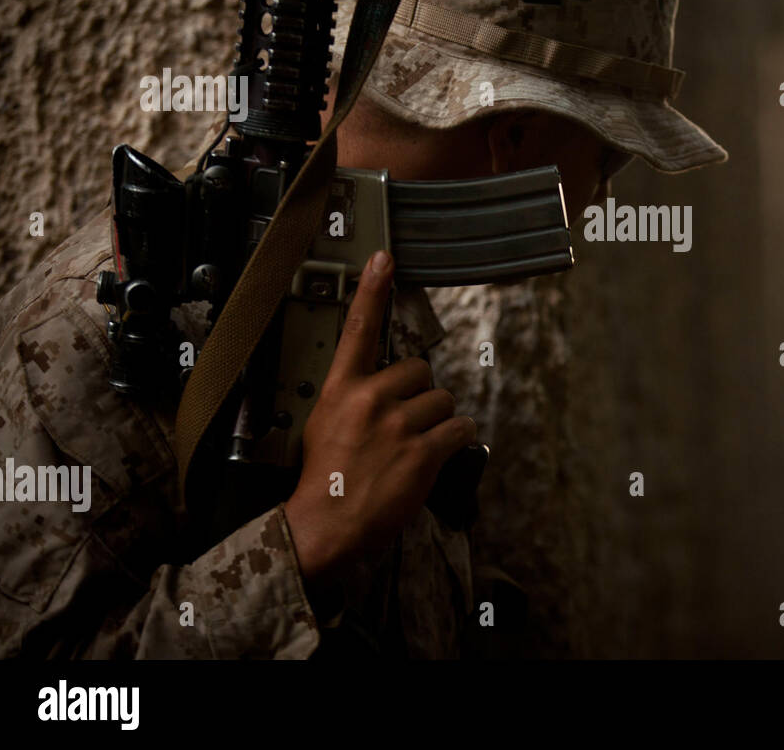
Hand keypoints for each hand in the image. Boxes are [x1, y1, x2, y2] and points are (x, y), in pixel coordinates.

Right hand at [283, 250, 475, 584]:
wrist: (325, 524)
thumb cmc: (324, 479)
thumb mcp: (323, 424)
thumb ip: (352, 398)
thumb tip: (379, 389)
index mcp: (341, 389)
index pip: (358, 329)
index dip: (373, 290)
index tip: (384, 259)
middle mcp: (371, 398)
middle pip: (420, 370)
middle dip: (421, 395)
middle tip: (406, 424)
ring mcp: (398, 424)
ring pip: (444, 400)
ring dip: (439, 420)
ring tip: (418, 445)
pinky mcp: (423, 450)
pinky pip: (461, 428)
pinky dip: (458, 439)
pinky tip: (442, 452)